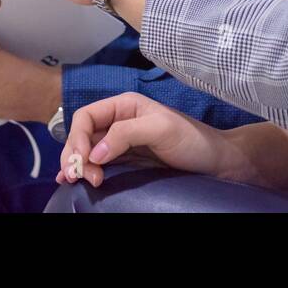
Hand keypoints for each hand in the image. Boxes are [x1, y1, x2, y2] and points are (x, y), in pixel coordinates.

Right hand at [57, 93, 231, 187]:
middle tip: (81, 178)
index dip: (78, 137)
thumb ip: (126, 134)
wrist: (215, 162)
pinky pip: (97, 164)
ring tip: (76, 182)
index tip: (83, 161)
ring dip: (77, 165)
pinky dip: (83, 171)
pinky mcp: (126, 161)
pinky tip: (72, 181)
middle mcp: (118, 122)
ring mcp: (120, 143)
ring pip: (86, 151)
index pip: (87, 117)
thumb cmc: (192, 140)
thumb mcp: (161, 129)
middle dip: (75, 155)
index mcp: (124, 106)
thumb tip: (94, 153)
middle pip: (82, 135)